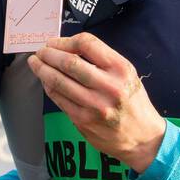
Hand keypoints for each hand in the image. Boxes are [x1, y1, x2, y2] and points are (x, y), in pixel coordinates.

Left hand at [29, 33, 166, 173]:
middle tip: (39, 52)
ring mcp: (95, 105)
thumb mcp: (126, 75)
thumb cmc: (133, 102)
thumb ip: (102, 61)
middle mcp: (109, 86)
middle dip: (48, 54)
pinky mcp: (83, 120)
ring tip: (35, 63)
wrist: (144, 138)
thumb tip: (67, 49)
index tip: (54, 42)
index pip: (87, 44)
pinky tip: (45, 81)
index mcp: (121, 69)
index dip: (64, 41)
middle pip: (69, 62)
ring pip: (59, 81)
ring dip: (42, 70)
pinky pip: (58, 98)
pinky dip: (48, 87)